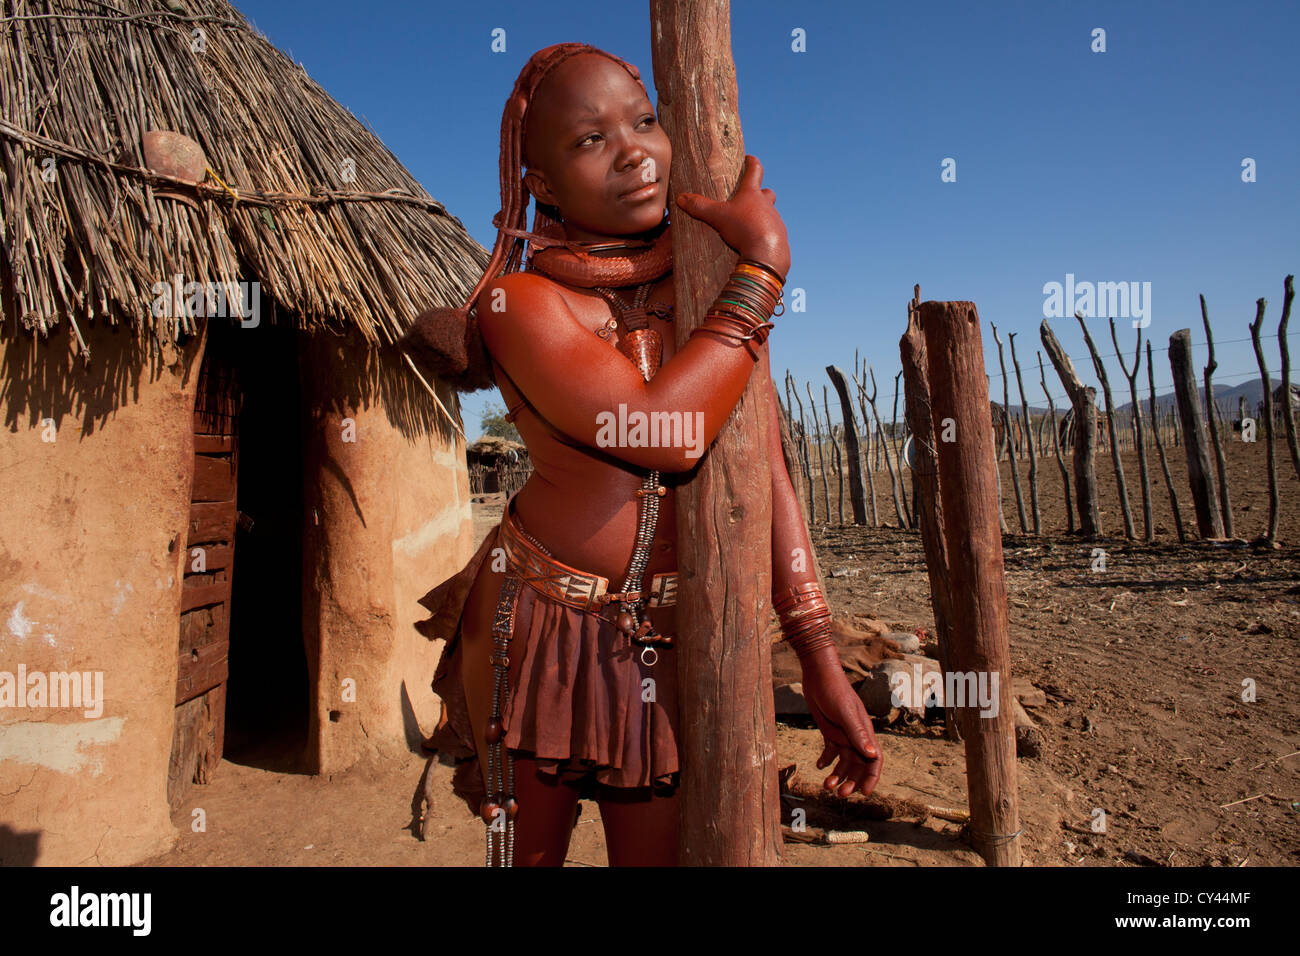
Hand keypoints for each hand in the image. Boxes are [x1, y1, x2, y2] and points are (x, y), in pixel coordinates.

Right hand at [675, 155, 790, 277]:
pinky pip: (772, 233)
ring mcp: (775, 221)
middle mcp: (766, 205)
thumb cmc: (744, 229)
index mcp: (752, 194)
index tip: (749, 158)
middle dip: (760, 193)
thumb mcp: (717, 217)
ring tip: (747, 225)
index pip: (755, 170)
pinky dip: (764, 234)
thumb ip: (700, 207)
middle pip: (767, 193)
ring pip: (770, 214)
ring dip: (761, 216)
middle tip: (751, 196)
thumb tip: (681, 198)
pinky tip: (755, 242)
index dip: (751, 163)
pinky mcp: (779, 238)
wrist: (767, 254)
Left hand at [799, 648, 882, 796]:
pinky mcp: (830, 730)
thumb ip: (858, 734)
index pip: (874, 761)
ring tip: (826, 786)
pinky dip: (826, 760)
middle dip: (852, 782)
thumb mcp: (845, 714)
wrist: (818, 674)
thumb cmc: (835, 691)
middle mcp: (856, 736)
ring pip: (844, 762)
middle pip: (859, 766)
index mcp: (865, 733)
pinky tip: (818, 765)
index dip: (871, 778)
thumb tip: (873, 756)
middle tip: (840, 794)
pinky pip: (831, 751)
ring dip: (838, 775)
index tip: (864, 794)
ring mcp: (843, 734)